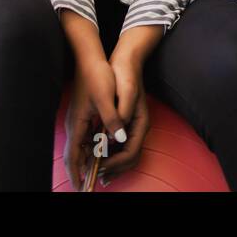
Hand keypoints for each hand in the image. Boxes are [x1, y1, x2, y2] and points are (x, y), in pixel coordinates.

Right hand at [63, 57, 127, 188]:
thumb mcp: (106, 98)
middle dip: (80, 172)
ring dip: (85, 162)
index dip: (76, 173)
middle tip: (86, 187)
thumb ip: (112, 119)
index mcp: (77, 123)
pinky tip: (97, 154)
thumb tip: (119, 139)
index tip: (80, 188)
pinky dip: (89, 150)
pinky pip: (84, 138)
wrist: (90, 58)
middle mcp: (74, 125)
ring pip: (79, 148)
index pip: (72, 155)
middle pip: (74, 155)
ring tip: (93, 176)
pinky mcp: (83, 115)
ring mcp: (78, 120)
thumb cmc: (97, 76)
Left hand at [97, 49, 149, 181]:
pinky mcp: (124, 122)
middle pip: (130, 158)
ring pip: (125, 154)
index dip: (116, 163)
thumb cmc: (125, 75)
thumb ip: (121, 115)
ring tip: (95, 170)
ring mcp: (132, 125)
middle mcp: (138, 127)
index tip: (100, 167)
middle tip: (97, 177)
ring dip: (112, 164)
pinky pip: (119, 146)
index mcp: (141, 122)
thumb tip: (116, 137)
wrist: (126, 59)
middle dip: (115, 169)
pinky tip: (97, 154)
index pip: (131, 152)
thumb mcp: (124, 92)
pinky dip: (109, 153)